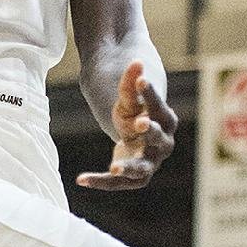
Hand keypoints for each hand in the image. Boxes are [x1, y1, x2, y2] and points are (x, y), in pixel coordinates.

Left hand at [77, 60, 176, 190]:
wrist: (137, 131)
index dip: (151, 95)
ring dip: (130, 168)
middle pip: (160, 139)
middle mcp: (163, 144)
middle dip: (150, 131)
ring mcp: (150, 162)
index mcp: (165, 120)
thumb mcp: (129, 96)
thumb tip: (136, 62)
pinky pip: (119, 183)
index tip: (141, 80)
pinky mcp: (135, 175)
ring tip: (115, 168)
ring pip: (143, 170)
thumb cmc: (136, 109)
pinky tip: (81, 178)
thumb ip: (131, 82)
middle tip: (139, 123)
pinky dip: (101, 181)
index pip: (159, 107)